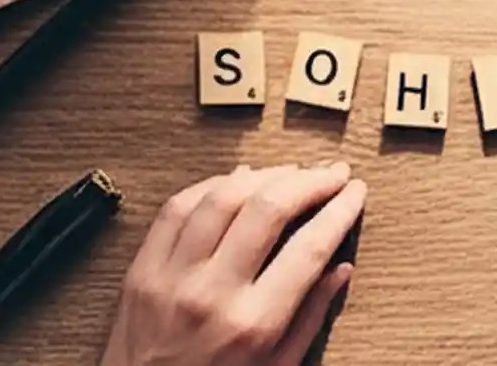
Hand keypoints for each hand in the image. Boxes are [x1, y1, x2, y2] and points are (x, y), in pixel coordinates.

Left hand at [101, 163, 365, 365]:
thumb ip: (309, 319)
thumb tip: (340, 270)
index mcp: (252, 325)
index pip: (309, 248)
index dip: (339, 211)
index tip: (354, 193)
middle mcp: (211, 295)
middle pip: (267, 210)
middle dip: (309, 181)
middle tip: (332, 172)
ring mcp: (171, 277)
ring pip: (222, 198)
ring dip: (264, 174)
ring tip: (290, 171)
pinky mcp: (142, 270)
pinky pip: (177, 208)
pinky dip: (211, 185)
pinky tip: (236, 180)